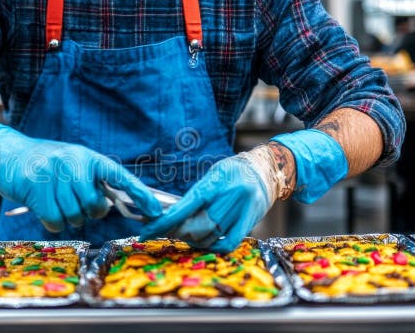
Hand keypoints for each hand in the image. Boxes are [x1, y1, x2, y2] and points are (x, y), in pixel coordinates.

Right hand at [0, 110, 161, 231]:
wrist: (0, 151)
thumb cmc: (39, 163)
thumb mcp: (68, 164)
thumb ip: (89, 181)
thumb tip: (111, 207)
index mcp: (87, 156)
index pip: (120, 177)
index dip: (140, 195)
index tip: (156, 212)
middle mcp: (74, 162)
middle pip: (95, 206)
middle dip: (87, 213)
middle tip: (71, 202)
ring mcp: (54, 174)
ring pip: (75, 216)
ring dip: (66, 217)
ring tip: (53, 201)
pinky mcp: (35, 188)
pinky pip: (54, 221)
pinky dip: (51, 222)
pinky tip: (42, 207)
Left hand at [139, 155, 273, 252]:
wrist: (266, 169)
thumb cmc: (234, 171)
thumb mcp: (212, 175)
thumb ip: (196, 194)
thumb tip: (172, 214)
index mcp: (216, 183)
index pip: (185, 207)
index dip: (165, 221)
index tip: (148, 230)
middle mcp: (229, 198)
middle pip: (196, 226)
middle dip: (177, 231)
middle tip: (166, 230)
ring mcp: (241, 212)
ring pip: (209, 236)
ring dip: (192, 239)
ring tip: (185, 233)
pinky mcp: (251, 222)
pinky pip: (229, 243)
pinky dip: (213, 246)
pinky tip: (205, 241)